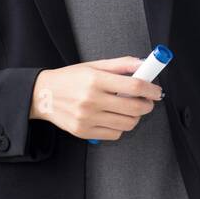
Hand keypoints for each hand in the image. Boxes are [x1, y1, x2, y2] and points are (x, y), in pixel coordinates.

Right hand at [30, 55, 164, 141]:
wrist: (42, 95)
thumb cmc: (70, 78)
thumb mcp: (94, 65)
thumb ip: (121, 64)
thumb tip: (144, 64)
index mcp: (96, 80)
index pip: (134, 85)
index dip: (151, 89)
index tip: (157, 91)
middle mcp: (91, 100)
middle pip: (134, 107)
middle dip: (147, 105)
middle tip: (148, 101)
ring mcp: (87, 118)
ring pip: (127, 124)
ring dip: (136, 117)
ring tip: (131, 109)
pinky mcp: (83, 132)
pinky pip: (114, 134)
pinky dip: (120, 127)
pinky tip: (115, 118)